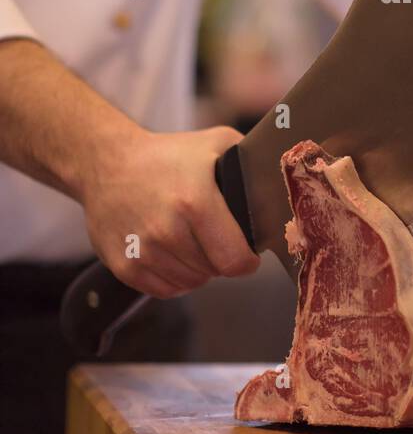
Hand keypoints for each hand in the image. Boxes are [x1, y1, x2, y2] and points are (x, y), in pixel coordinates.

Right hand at [81, 124, 259, 297]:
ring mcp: (142, 251)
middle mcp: (167, 231)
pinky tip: (171, 250)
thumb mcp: (216, 143)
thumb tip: (285, 180)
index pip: (235, 261)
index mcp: (195, 202)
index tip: (247, 252)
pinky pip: (165, 290)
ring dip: (198, 268)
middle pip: (214, 272)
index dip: (247, 261)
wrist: (106, 162)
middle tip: (214, 236)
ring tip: (190, 238)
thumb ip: (253, 162)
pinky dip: (174, 277)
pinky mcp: (124, 267)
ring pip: (191, 283)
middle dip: (221, 258)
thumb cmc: (168, 154)